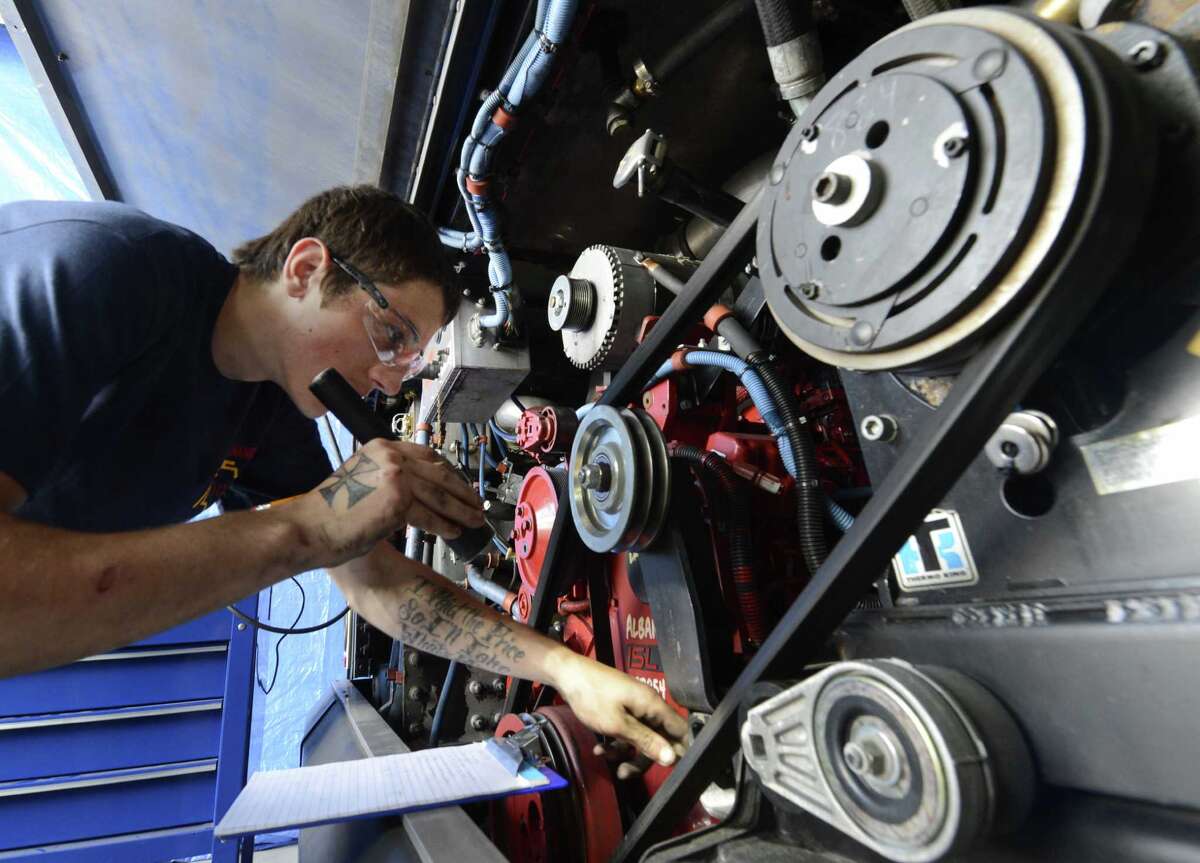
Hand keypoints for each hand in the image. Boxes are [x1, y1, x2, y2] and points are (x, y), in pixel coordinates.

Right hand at [298, 439, 483, 566]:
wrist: (310, 527)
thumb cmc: (331, 512)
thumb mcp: (362, 481)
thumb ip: (388, 479)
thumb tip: (419, 492)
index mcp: (381, 446)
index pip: (426, 455)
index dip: (448, 472)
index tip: (460, 484)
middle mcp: (390, 456)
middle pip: (439, 474)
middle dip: (462, 491)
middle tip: (476, 504)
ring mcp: (395, 476)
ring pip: (440, 495)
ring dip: (461, 510)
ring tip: (474, 520)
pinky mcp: (398, 500)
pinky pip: (430, 515)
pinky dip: (445, 525)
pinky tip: (454, 532)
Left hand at [550, 650, 689, 774]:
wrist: (567, 675)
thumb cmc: (592, 698)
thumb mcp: (617, 725)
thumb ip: (646, 741)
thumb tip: (672, 758)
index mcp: (653, 705)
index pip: (680, 730)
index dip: (679, 751)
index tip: (667, 771)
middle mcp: (648, 705)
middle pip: (659, 738)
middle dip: (643, 758)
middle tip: (625, 773)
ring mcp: (635, 707)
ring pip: (640, 737)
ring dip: (625, 752)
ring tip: (606, 758)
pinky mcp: (622, 709)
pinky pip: (627, 731)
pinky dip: (615, 742)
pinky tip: (600, 749)